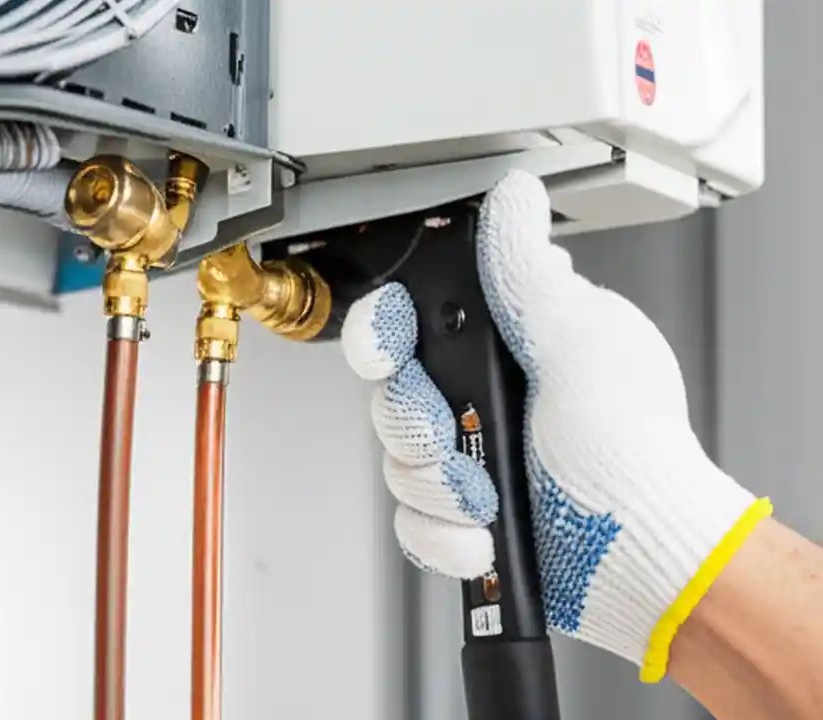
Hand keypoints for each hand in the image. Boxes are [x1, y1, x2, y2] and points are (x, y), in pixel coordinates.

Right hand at [342, 171, 767, 681]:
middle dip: (414, 422)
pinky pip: (412, 525)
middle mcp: (481, 399)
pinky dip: (443, 534)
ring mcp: (469, 461)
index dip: (383, 333)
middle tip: (448, 432)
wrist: (645, 555)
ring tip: (485, 496)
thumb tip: (514, 197)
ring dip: (436, 486)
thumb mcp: (579, 343)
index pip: (410, 320)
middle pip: (391, 395)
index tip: (388, 352)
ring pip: (397, 464)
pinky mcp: (462, 521)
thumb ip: (527, 274)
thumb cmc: (630, 449)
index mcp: (504, 345)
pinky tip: (483, 533)